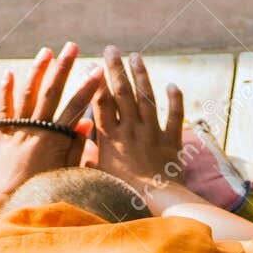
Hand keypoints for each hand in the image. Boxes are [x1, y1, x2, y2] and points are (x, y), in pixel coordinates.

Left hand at [0, 43, 102, 224]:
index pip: (75, 107)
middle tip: (72, 46)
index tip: (99, 71)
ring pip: (28, 94)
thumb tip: (87, 124)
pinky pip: (3, 108)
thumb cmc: (40, 193)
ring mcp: (18, 130)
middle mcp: (36, 130)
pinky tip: (9, 73)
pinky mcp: (2, 135)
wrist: (5, 202)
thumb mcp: (65, 173)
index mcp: (54, 140)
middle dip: (63, 67)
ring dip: (37, 70)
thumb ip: (76, 148)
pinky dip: (5, 90)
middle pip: (51, 91)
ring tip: (46, 51)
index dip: (88, 88)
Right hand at [93, 47, 184, 198]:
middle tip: (112, 49)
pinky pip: (175, 116)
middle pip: (122, 93)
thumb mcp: (98, 179)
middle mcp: (131, 129)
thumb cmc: (122, 195)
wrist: (155, 202)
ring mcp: (152, 133)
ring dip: (141, 75)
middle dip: (116, 68)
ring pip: (146, 97)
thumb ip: (88, 162)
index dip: (97, 82)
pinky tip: (172, 84)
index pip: (101, 103)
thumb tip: (77, 152)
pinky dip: (175, 99)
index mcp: (111, 139)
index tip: (92, 65)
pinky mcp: (171, 141)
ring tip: (136, 56)